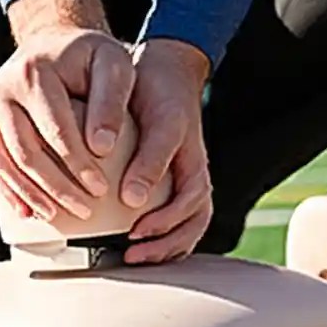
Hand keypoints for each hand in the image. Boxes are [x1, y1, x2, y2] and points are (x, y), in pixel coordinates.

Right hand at [0, 0, 135, 221]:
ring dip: (32, 195)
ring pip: (6, 162)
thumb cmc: (88, 55)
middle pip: (27, 152)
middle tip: (84, 208)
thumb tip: (101, 147)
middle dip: (57, 187)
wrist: (53, 41)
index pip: (56, 131)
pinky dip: (10, 190)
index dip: (78, 165)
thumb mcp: (113, 64)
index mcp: (34, 72)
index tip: (100, 188)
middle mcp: (3, 88)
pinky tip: (27, 211)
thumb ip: (111, 101)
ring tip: (58, 215)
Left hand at [121, 38, 213, 263]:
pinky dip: (161, 237)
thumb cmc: (159, 90)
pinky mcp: (172, 183)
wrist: (164, 70)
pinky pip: (175, 218)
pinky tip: (135, 245)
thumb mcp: (159, 119)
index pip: (191, 200)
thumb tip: (133, 200)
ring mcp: (184, 179)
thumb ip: (150, 157)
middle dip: (165, 244)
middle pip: (194, 222)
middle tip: (132, 255)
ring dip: (164, 246)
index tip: (135, 231)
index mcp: (193, 160)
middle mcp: (193, 174)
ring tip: (132, 257)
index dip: (165, 220)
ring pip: (187, 225)